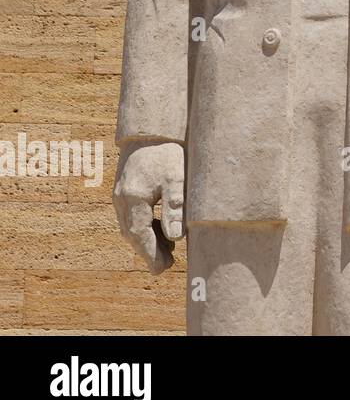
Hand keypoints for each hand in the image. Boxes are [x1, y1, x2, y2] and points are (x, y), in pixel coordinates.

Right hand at [113, 140, 184, 273]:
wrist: (152, 129)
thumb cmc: (168, 152)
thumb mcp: (177, 177)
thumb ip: (176, 207)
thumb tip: (176, 237)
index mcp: (133, 197)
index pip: (140, 233)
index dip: (150, 254)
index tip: (160, 270)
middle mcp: (122, 198)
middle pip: (132, 233)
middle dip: (148, 251)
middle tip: (165, 267)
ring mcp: (121, 193)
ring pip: (131, 225)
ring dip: (147, 240)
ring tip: (168, 252)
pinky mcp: (126, 188)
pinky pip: (132, 215)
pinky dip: (145, 226)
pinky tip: (161, 231)